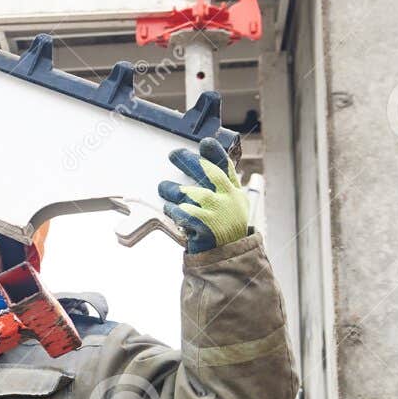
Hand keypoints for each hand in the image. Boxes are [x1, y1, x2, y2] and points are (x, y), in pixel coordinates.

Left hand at [158, 138, 249, 252]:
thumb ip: (223, 187)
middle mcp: (227, 200)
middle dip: (189, 161)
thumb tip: (204, 166)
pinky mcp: (203, 227)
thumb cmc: (226, 228)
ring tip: (163, 186)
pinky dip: (173, 209)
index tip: (205, 143)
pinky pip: (182, 213)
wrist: (228, 255)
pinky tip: (167, 206)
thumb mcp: (233, 205)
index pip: (226, 168)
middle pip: (207, 174)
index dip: (215, 154)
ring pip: (190, 193)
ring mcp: (216, 214)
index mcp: (234, 193)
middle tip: (174, 154)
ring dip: (173, 188)